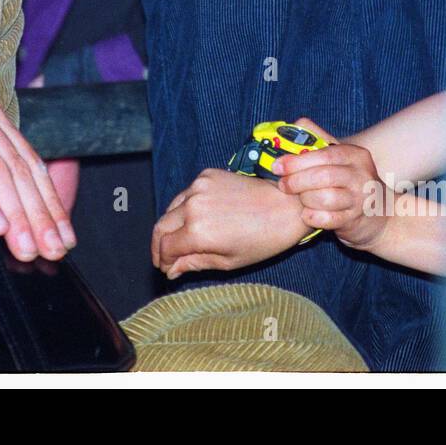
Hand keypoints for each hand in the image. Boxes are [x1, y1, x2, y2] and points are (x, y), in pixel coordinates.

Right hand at [151, 169, 310, 278]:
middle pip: (161, 226)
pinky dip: (186, 207)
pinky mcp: (206, 175)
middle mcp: (193, 206)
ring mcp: (198, 187)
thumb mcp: (227, 261)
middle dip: (160, 244)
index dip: (162, 260)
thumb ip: (193, 263)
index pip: (165, 247)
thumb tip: (171, 270)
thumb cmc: (262, 240)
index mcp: (198, 232)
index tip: (166, 268)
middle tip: (165, 257)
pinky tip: (199, 218)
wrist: (285, 207)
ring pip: (171, 208)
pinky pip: (186, 194)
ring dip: (172, 226)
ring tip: (182, 239)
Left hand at [275, 118, 387, 249]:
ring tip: (300, 199)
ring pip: (324, 199)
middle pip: (323, 176)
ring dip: (305, 199)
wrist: (379, 213)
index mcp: (356, 155)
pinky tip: (308, 214)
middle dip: (296, 181)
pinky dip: (312, 217)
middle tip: (283, 185)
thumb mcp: (340, 157)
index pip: (324, 154)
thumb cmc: (350, 181)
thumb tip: (296, 124)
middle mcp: (361, 176)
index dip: (297, 160)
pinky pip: (326, 219)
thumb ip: (318, 138)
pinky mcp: (355, 221)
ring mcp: (360, 200)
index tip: (277, 166)